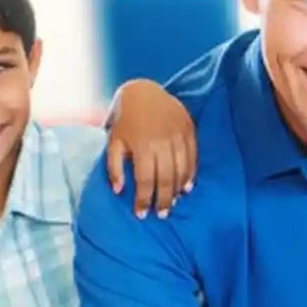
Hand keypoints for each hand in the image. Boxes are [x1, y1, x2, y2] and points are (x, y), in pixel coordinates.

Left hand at [105, 79, 196, 218]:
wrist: (143, 92)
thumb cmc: (125, 120)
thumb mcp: (113, 142)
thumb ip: (113, 167)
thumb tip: (119, 191)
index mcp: (142, 145)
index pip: (146, 180)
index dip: (144, 200)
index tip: (141, 214)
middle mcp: (162, 141)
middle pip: (166, 178)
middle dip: (163, 200)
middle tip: (161, 214)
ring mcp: (178, 135)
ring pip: (182, 169)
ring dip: (177, 189)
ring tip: (172, 203)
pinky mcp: (189, 129)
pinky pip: (193, 157)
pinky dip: (191, 174)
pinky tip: (187, 186)